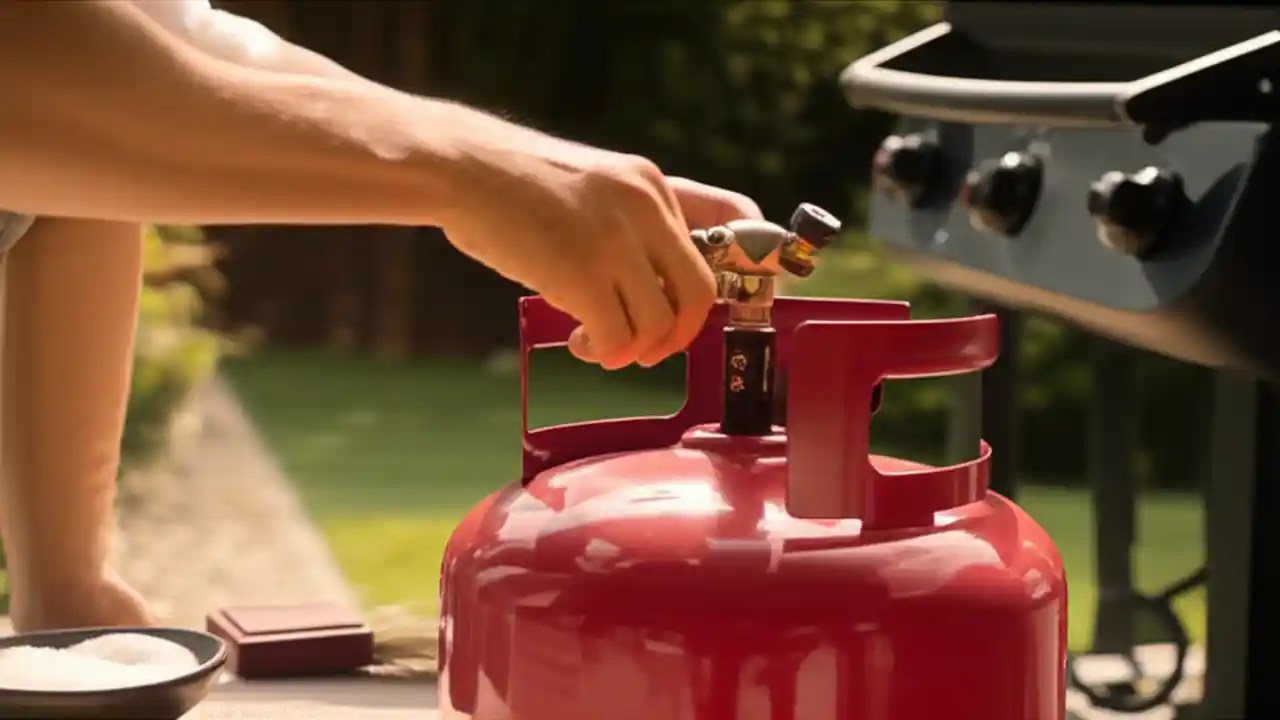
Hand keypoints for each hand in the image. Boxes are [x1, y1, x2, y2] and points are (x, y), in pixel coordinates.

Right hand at [443, 140, 760, 368]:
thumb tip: (659, 282)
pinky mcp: (580, 273)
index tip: (730, 297)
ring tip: (601, 344)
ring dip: (635, 350)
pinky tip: (583, 343)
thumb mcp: (592, 183)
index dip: (751, 265)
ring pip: (660, 323)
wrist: (459, 169)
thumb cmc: (515, 184)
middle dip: (681, 332)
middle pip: (700, 291)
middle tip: (651, 345)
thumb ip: (631, 221)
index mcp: (650, 182)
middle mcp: (643, 207)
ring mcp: (613, 240)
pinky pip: (619, 337)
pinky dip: (607, 353)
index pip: (735, 218)